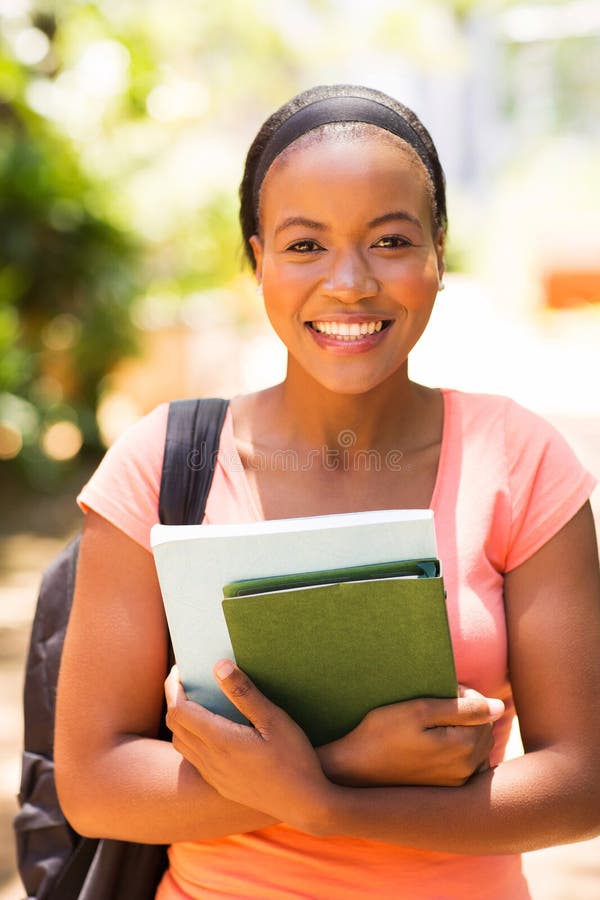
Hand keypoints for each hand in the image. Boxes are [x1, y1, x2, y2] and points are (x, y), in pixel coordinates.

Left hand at [165, 662, 333, 830]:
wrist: (305, 804)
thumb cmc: (294, 758)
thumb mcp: (273, 719)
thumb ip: (244, 692)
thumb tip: (219, 666)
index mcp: (220, 740)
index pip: (179, 710)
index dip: (173, 687)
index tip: (179, 669)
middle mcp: (211, 760)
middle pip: (175, 726)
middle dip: (173, 699)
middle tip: (184, 680)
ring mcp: (214, 776)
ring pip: (181, 744)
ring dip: (180, 720)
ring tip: (194, 702)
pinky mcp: (221, 786)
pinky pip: (193, 759)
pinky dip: (190, 739)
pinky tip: (208, 731)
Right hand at [317, 687, 503, 787]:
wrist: (354, 770)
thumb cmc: (381, 733)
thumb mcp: (418, 710)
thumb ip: (462, 707)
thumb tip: (499, 706)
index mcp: (463, 747)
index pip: (485, 711)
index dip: (466, 695)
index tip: (441, 690)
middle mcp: (467, 770)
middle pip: (483, 730)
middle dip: (468, 714)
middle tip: (436, 705)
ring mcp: (457, 784)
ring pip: (477, 748)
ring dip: (464, 732)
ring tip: (434, 725)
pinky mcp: (446, 791)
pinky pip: (467, 766)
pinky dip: (459, 752)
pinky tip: (437, 746)